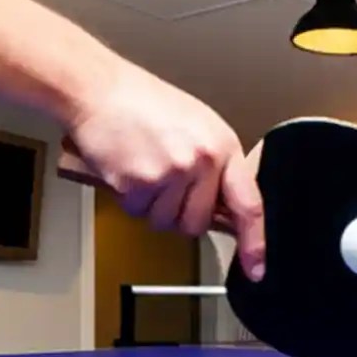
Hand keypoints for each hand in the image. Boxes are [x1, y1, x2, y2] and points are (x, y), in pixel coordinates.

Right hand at [61, 62, 264, 280]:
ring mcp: (172, 173)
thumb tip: (223, 208)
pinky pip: (138, 212)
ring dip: (152, 206)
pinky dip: (129, 198)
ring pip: (166, 222)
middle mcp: (202, 161)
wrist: (98, 89)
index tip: (257, 268)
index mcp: (223, 147)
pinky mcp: (140, 183)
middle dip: (180, 213)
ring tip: (144, 168)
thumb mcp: (198, 127)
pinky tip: (127, 169)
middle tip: (165, 184)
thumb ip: (216, 167)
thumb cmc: (143, 103)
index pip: (249, 204)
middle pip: (198, 223)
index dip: (255, 242)